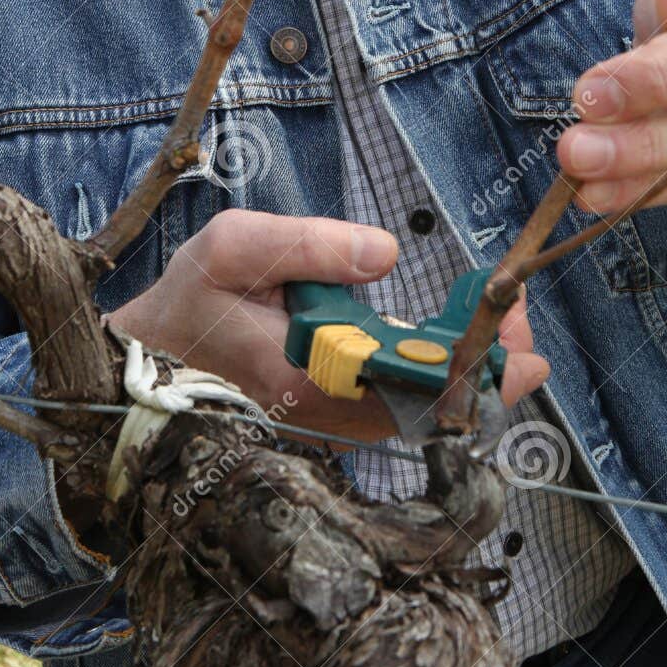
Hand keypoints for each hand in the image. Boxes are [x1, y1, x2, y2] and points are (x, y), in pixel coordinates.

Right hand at [108, 208, 549, 441]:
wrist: (144, 354)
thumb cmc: (191, 297)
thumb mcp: (236, 246)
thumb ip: (308, 244)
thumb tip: (384, 252)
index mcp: (309, 381)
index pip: (413, 388)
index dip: (473, 363)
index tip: (514, 329)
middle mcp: (328, 417)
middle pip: (431, 409)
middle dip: (486, 367)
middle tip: (522, 322)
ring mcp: (331, 423)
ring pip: (422, 413)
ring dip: (467, 372)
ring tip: (503, 324)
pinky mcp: (332, 415)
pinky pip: (403, 407)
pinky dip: (438, 377)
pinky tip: (457, 341)